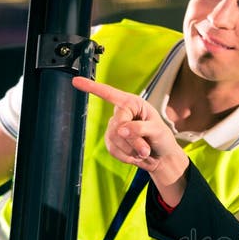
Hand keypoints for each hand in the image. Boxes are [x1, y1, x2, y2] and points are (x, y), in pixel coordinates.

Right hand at [72, 76, 189, 203]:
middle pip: (117, 126)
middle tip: (146, 150)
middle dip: (133, 141)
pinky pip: (113, 150)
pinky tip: (135, 155)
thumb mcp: (157, 130)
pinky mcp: (112, 142)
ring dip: (132, 150)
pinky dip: (127, 156)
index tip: (76, 81)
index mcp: (132, 103)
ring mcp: (115, 128)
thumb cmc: (162, 139)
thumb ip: (140, 128)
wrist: (161, 157)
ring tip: (144, 151)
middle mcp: (121, 113)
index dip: (92, 88)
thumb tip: (121, 129)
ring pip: (115, 139)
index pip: (110, 94)